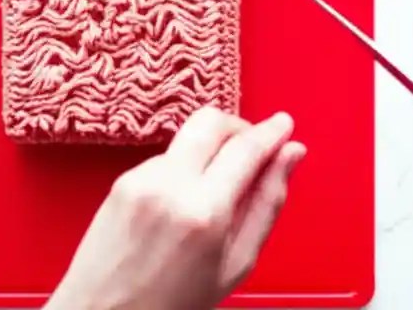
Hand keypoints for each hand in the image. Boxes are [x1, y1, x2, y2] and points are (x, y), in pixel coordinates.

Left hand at [45, 107, 305, 309]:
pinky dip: (185, 168)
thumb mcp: (236, 265)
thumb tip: (290, 156)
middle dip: (240, 126)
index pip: (246, 148)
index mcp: (204, 211)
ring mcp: (140, 178)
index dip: (271, 132)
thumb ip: (268, 204)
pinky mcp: (122, 179)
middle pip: (213, 121)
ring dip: (211, 150)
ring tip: (215, 191)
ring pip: (189, 138)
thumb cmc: (171, 303)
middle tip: (255, 147)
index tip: (285, 125)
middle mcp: (169, 185)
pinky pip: (166, 157)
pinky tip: (183, 202)